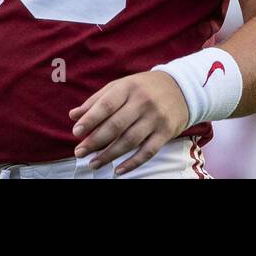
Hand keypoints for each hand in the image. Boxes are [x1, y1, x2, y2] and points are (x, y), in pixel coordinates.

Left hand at [68, 71, 189, 174]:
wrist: (182, 88)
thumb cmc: (144, 88)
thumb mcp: (121, 86)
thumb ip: (97, 100)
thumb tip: (74, 116)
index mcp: (129, 87)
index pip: (106, 105)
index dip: (90, 120)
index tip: (76, 133)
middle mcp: (143, 102)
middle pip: (116, 125)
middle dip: (95, 141)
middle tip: (79, 152)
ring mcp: (156, 118)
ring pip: (130, 141)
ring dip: (109, 155)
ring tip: (93, 163)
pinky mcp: (166, 133)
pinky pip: (148, 151)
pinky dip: (132, 163)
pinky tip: (118, 170)